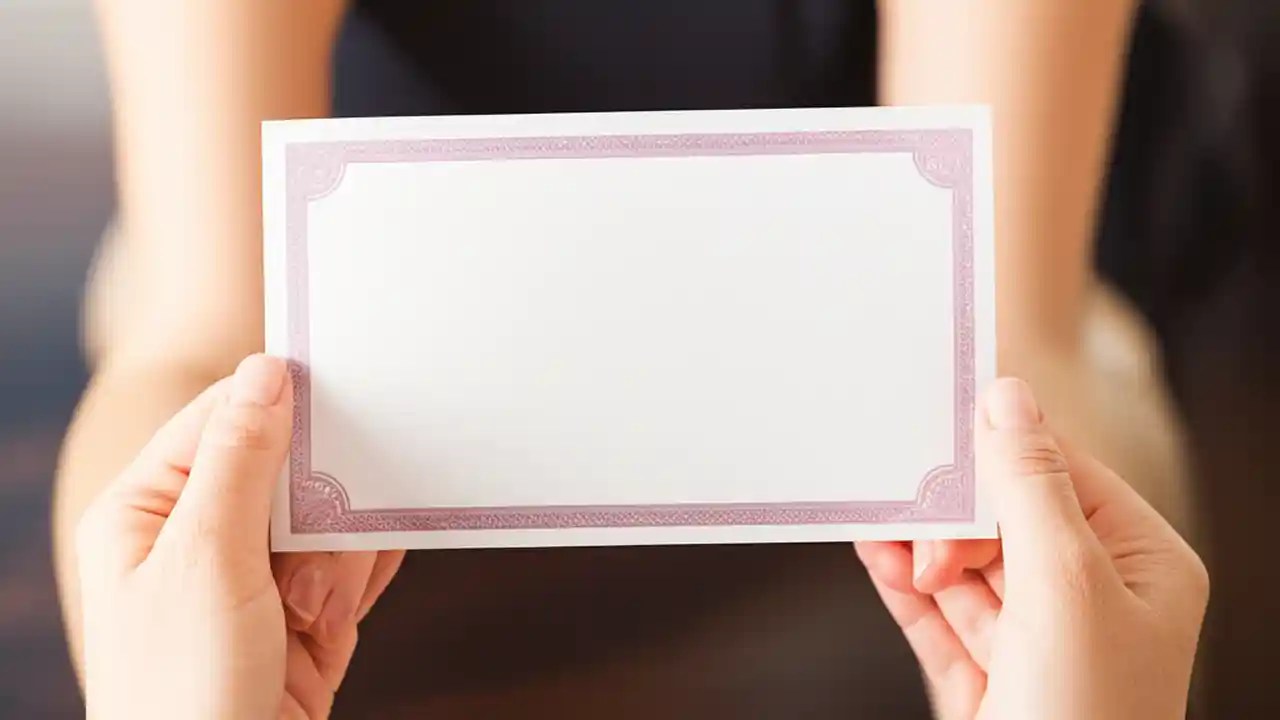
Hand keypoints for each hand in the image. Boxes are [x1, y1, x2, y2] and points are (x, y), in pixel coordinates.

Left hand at [76, 355, 403, 718]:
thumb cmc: (183, 688)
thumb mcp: (207, 559)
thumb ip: (241, 460)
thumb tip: (266, 371)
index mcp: (149, 510)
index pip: (221, 419)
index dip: (278, 405)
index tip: (339, 395)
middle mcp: (200, 538)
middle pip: (288, 467)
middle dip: (318, 506)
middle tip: (323, 540)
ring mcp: (255, 579)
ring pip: (329, 518)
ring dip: (338, 560)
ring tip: (314, 612)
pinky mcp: (303, 616)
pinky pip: (353, 566)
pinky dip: (359, 582)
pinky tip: (340, 615)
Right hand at [856, 378, 1208, 719]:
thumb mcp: (1064, 587)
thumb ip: (1030, 489)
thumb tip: (1009, 398)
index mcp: (1141, 567)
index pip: (1062, 476)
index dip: (1000, 450)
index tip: (941, 422)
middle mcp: (1091, 599)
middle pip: (1005, 520)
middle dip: (952, 516)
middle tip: (909, 510)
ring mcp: (1035, 640)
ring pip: (963, 565)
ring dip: (918, 547)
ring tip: (880, 533)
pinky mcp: (985, 675)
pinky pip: (938, 612)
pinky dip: (904, 584)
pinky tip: (877, 557)